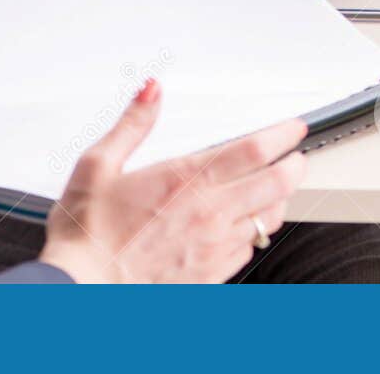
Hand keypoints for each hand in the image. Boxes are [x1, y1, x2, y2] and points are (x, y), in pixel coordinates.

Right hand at [39, 79, 306, 283]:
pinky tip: (247, 227)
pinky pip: (248, 250)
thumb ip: (133, 123)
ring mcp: (213, 247)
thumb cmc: (88, 232)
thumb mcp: (99, 164)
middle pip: (277, 184)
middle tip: (298, 156)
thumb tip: (152, 90)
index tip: (293, 128)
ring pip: (268, 219)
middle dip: (295, 166)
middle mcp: (208, 213)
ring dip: (279, 200)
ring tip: (277, 188)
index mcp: (186, 179)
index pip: (254, 150)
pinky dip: (256, 233)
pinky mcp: (209, 275)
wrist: (81, 289)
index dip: (282, 135)